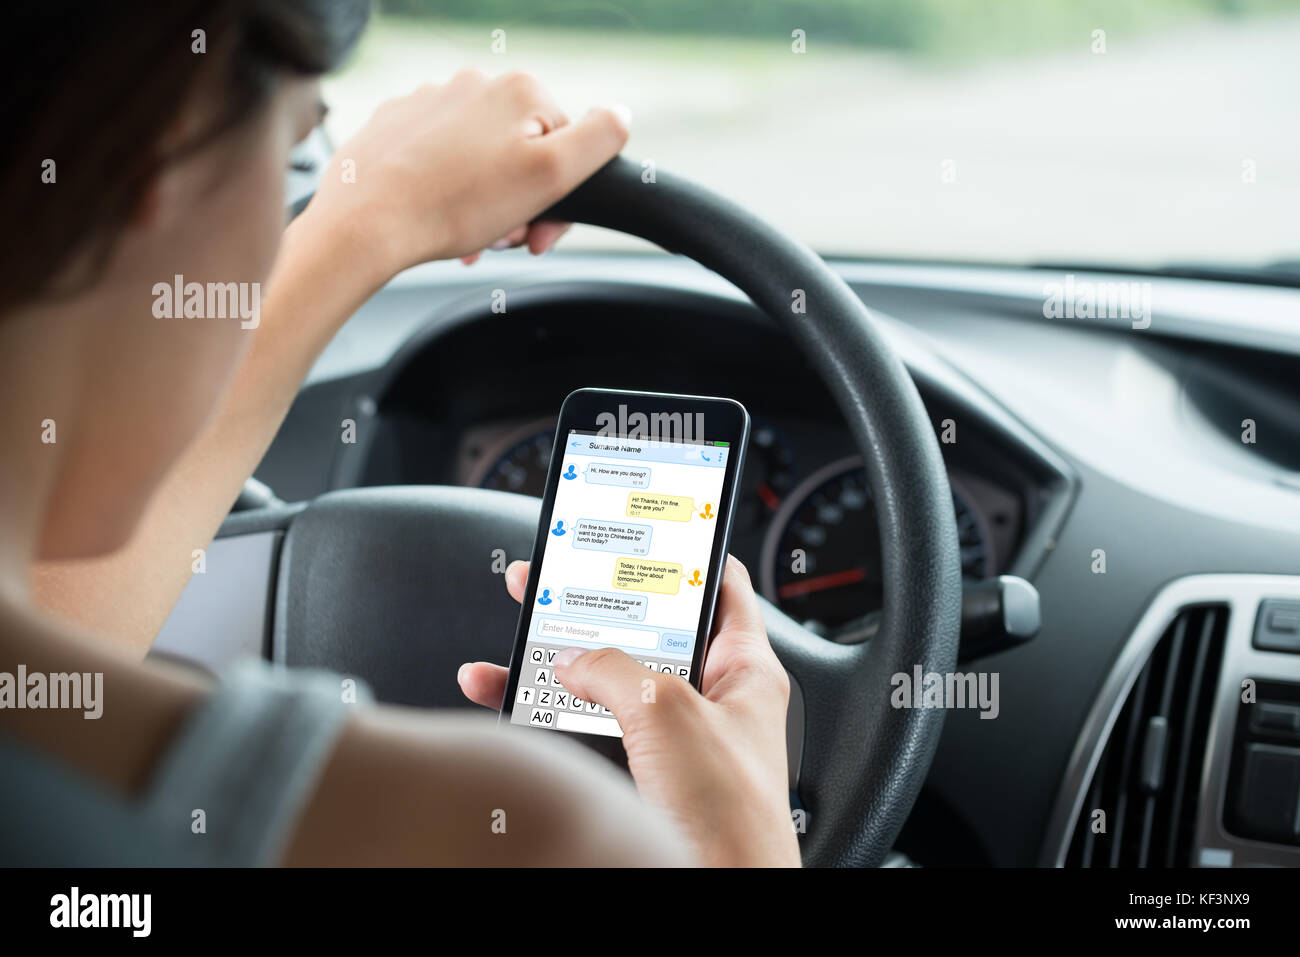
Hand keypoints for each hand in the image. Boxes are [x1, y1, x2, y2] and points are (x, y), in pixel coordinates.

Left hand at [307, 69, 629, 277]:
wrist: (365, 223)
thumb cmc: (456, 205)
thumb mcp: (551, 176)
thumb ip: (598, 140)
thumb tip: (621, 115)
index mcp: (520, 90)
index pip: (567, 145)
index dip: (562, 198)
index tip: (538, 235)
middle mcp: (473, 84)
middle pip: (523, 152)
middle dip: (521, 204)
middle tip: (503, 240)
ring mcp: (429, 102)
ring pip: (480, 159)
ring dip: (486, 204)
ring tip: (469, 237)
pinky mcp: (395, 126)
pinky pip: (438, 162)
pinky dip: (447, 193)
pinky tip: (438, 219)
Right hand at [459, 557, 800, 867]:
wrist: (718, 892)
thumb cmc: (730, 817)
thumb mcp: (668, 712)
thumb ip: (615, 668)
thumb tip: (574, 657)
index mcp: (743, 668)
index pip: (719, 585)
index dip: (684, 551)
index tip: (644, 528)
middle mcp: (710, 697)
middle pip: (648, 629)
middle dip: (596, 600)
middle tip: (556, 572)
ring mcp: (674, 736)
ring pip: (608, 678)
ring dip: (558, 655)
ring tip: (519, 625)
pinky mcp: (641, 773)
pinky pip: (587, 726)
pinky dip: (544, 709)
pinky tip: (506, 691)